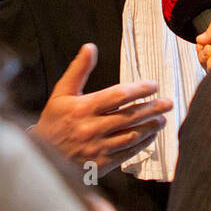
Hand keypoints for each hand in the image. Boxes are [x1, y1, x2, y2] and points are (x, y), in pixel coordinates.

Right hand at [32, 43, 171, 176]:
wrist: (41, 158)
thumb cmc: (53, 122)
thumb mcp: (61, 93)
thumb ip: (78, 70)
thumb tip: (90, 47)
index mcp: (83, 108)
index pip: (118, 95)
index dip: (139, 89)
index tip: (153, 85)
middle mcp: (92, 128)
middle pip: (130, 116)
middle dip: (152, 108)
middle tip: (168, 102)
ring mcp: (98, 147)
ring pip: (132, 135)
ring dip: (150, 126)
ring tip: (162, 119)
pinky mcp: (101, 164)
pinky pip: (127, 153)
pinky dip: (142, 144)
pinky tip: (151, 136)